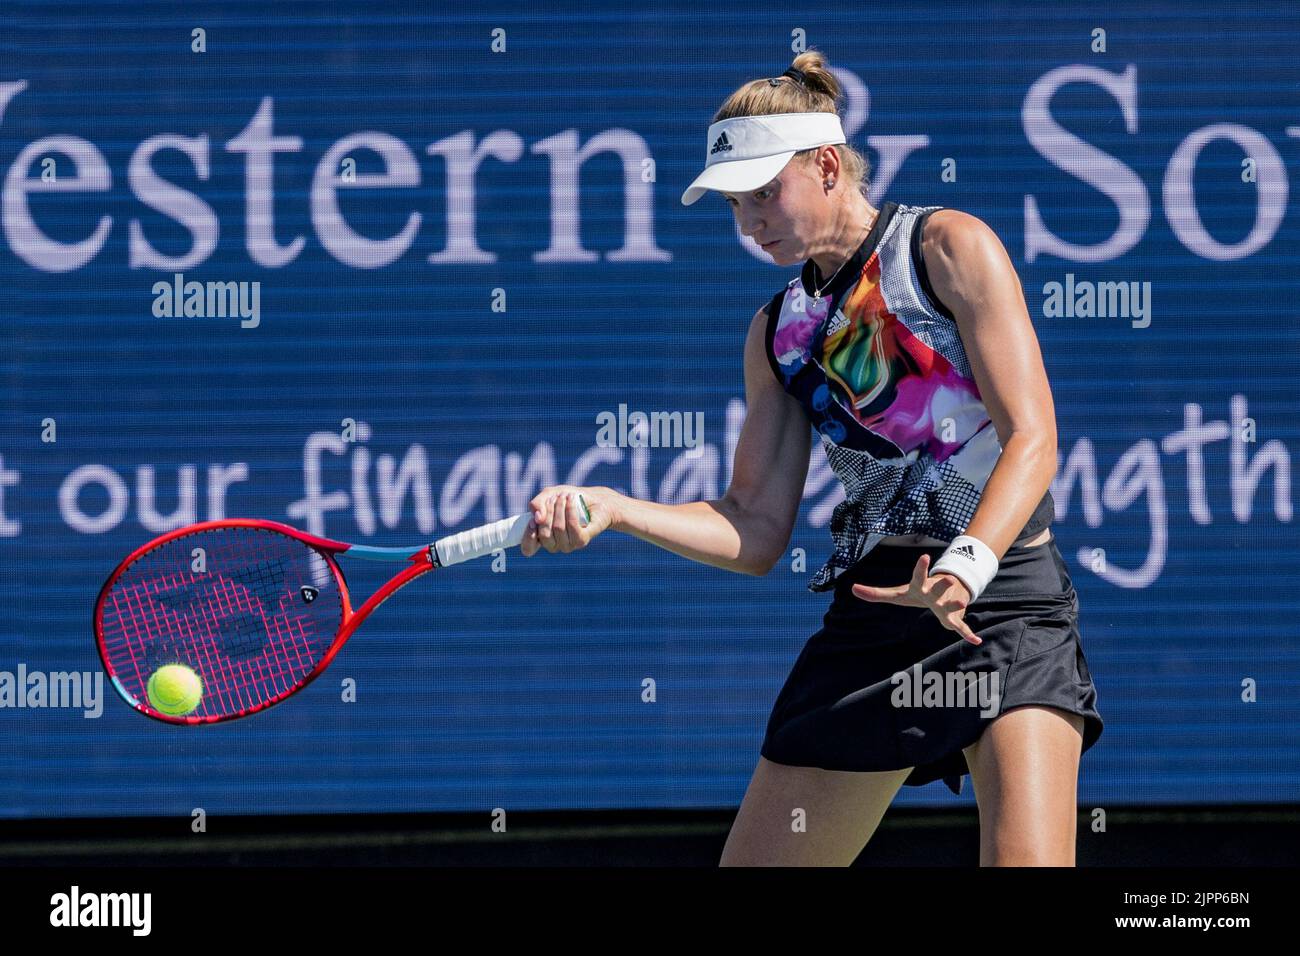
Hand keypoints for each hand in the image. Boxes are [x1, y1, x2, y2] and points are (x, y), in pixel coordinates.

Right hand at [521, 485, 617, 556]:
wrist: (595, 499)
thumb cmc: (568, 499)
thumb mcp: (548, 495)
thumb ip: (537, 504)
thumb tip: (537, 518)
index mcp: (542, 537)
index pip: (528, 549)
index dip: (528, 536)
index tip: (533, 521)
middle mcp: (554, 545)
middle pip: (544, 535)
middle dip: (548, 512)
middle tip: (555, 498)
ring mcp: (568, 545)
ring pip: (558, 528)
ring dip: (560, 508)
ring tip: (565, 496)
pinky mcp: (582, 541)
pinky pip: (572, 526)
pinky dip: (570, 510)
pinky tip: (571, 500)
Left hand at [850, 553, 981, 644]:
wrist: (947, 593)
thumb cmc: (918, 593)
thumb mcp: (898, 593)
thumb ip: (877, 593)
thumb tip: (853, 589)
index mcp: (921, 587)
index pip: (919, 576)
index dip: (921, 567)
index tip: (925, 556)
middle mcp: (936, 594)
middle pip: (939, 588)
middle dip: (943, 583)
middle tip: (948, 578)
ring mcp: (946, 605)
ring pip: (953, 605)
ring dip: (957, 604)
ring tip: (964, 602)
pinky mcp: (954, 618)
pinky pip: (961, 627)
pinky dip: (968, 633)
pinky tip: (976, 640)